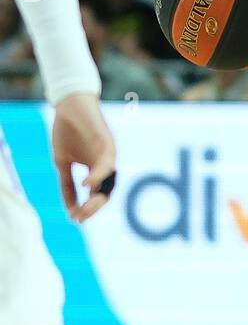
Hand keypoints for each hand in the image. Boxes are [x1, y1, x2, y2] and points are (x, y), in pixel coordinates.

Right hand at [51, 92, 116, 223]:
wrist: (69, 105)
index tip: (75, 219)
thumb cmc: (67, 131)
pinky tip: (86, 185)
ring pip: (109, 181)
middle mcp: (105, 164)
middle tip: (80, 218)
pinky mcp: (107, 143)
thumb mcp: (62, 162)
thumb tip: (70, 207)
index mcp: (96, 169)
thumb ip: (67, 184)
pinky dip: (97, 176)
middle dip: (93, 208)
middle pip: (105, 192)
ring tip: (84, 209)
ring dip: (97, 197)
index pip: (96, 194)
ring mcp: (108, 154)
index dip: (87, 208)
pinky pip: (105, 164)